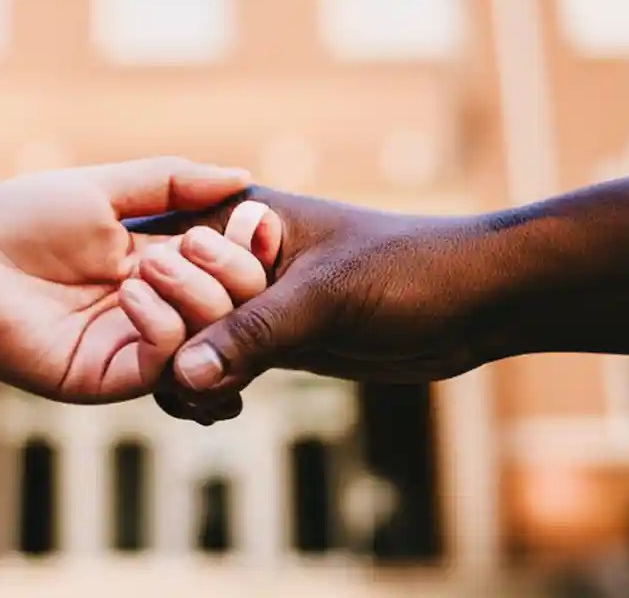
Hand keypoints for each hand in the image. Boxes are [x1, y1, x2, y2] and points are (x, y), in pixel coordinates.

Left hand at [0, 157, 251, 403]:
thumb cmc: (21, 218)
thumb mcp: (106, 188)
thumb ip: (174, 182)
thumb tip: (241, 176)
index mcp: (156, 266)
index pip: (229, 268)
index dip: (245, 249)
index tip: (252, 222)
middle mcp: (152, 310)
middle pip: (233, 309)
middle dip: (226, 273)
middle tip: (186, 246)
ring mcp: (131, 347)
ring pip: (207, 339)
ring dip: (192, 294)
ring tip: (148, 264)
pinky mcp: (107, 378)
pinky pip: (164, 362)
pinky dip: (162, 323)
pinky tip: (129, 292)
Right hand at [132, 187, 506, 420]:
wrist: (477, 302)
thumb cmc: (411, 272)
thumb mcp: (327, 298)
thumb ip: (252, 332)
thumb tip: (182, 374)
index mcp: (240, 217)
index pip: (163, 260)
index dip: (151, 308)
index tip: (161, 354)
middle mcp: (237, 254)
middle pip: (168, 306)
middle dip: (166, 352)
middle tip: (190, 390)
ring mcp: (254, 298)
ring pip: (189, 342)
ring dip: (186, 378)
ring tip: (209, 408)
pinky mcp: (274, 337)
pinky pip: (220, 364)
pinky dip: (209, 389)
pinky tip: (219, 411)